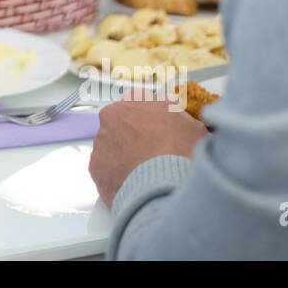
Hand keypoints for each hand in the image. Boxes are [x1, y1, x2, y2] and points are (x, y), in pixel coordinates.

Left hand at [88, 97, 208, 206]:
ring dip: (124, 155)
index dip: (149, 115)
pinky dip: (117, 174)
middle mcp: (111, 116)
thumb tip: (174, 110)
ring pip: (111, 145)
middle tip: (152, 152)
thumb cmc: (181, 153)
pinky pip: (106, 168)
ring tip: (145, 172)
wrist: (163, 187)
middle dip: (133, 135)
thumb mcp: (193, 126)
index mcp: (135, 99)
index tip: (156, 128)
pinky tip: (134, 183)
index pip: (138, 99)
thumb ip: (178, 114)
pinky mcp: (95, 166)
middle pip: (121, 122)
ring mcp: (101, 141)